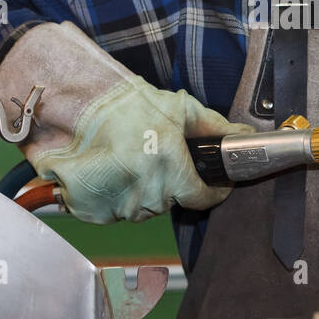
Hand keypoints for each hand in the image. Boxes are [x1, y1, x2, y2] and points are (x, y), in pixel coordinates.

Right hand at [33, 77, 254, 223]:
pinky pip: (116, 210)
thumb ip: (214, 127)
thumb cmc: (126, 106)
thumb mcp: (177, 109)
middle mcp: (147, 194)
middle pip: (171, 200)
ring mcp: (119, 206)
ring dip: (142, 189)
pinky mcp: (95, 212)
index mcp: (171, 169)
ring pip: (143, 207)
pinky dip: (115, 195)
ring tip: (129, 159)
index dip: (211, 190)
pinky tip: (110, 171)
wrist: (74, 107)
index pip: (203, 198)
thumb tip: (243, 136)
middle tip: (155, 155)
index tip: (211, 182)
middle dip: (169, 181)